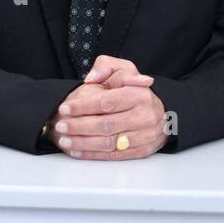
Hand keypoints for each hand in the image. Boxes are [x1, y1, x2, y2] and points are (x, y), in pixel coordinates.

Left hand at [49, 56, 167, 159]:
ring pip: (108, 143)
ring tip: (64, 140)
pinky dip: (93, 155)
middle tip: (61, 125)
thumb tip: (91, 79)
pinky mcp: (142, 151)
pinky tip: (77, 151)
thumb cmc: (135, 91)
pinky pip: (114, 156)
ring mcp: (145, 135)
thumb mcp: (123, 70)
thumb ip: (105, 67)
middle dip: (79, 126)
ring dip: (83, 143)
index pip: (107, 102)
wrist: (161, 113)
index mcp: (140, 94)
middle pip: (106, 124)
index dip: (83, 106)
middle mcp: (145, 116)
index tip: (65, 108)